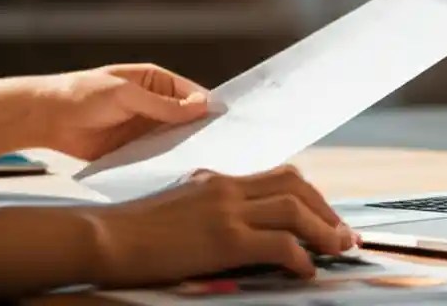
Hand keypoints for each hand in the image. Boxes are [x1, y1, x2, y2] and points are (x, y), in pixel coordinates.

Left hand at [36, 64, 211, 159]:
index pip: (191, 93)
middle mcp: (154, 105)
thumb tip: (202, 105)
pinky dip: (165, 161)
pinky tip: (178, 170)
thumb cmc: (83, 94)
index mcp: (155, 82)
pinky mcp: (133, 150)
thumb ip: (163, 105)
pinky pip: (155, 155)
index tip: (225, 123)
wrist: (46, 118)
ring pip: (173, 138)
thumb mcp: (126, 95)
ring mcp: (144, 128)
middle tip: (219, 147)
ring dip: (183, 147)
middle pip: (186, 118)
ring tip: (204, 161)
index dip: (207, 107)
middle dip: (199, 130)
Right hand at [85, 165, 360, 286]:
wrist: (103, 235)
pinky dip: (300, 256)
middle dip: (326, 208)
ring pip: (295, 207)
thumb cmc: (132, 231)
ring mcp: (227, 210)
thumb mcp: (178, 205)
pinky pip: (279, 242)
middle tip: (343, 233)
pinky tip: (305, 270)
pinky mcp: (224, 238)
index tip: (325, 216)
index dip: (310, 195)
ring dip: (324, 229)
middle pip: (296, 184)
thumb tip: (235, 225)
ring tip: (339, 249)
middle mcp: (228, 187)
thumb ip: (208, 206)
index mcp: (218, 179)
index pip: (278, 176)